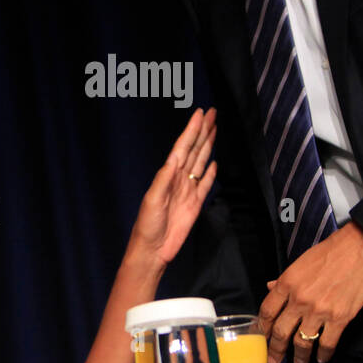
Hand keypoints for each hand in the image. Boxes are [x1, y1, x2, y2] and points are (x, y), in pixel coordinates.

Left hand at [126, 108, 216, 265]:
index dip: (192, 130)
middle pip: (194, 149)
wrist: (153, 250)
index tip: (201, 113)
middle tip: (213, 113)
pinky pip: (205, 183)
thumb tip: (174, 160)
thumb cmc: (147, 225)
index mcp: (168, 175)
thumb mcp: (152, 200)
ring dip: (207, 145)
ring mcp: (188, 190)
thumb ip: (164, 179)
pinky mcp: (195, 204)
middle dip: (203, 131)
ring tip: (215, 128)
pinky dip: (211, 172)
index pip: (183, 147)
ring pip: (201, 162)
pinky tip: (214, 161)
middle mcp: (179, 179)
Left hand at [257, 222, 362, 362]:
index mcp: (287, 283)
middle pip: (281, 332)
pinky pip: (327, 344)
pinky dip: (323, 355)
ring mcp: (319, 311)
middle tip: (274, 360)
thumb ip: (285, 279)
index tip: (262, 338)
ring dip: (299, 357)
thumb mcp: (301, 262)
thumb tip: (270, 287)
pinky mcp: (340, 319)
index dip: (262, 328)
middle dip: (276, 350)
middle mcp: (300, 300)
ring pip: (302, 342)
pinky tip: (321, 358)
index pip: (267, 312)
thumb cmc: (331, 251)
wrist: (360, 249)